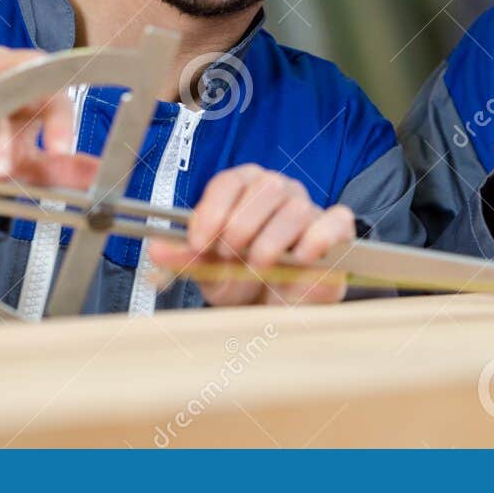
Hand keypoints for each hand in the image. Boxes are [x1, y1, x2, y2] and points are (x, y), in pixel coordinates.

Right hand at [0, 47, 87, 188]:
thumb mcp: (22, 151)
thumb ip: (57, 165)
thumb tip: (98, 178)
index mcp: (33, 76)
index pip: (54, 90)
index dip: (59, 120)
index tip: (60, 151)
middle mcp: (2, 64)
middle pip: (12, 86)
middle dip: (4, 131)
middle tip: (2, 170)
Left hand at [147, 166, 355, 305]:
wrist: (276, 311)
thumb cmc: (243, 283)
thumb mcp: (209, 273)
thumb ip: (186, 258)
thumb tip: (155, 248)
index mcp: (244, 190)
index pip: (229, 181)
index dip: (212, 210)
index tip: (199, 241)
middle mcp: (278, 191)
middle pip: (264, 187)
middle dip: (240, 227)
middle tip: (231, 257)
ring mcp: (310, 208)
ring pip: (295, 208)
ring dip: (271, 242)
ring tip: (260, 266)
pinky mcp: (337, 231)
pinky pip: (335, 221)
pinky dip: (315, 240)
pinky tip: (299, 260)